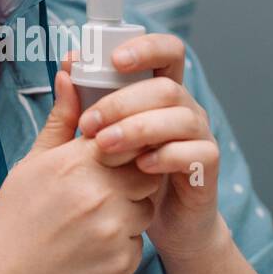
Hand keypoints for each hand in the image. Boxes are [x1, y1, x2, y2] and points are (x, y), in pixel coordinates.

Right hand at [0, 68, 162, 273]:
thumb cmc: (13, 221)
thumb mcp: (32, 164)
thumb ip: (62, 120)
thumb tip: (73, 72)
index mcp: (77, 162)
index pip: (130, 140)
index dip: (125, 149)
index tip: (110, 161)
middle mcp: (100, 194)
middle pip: (145, 174)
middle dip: (129, 182)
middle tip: (97, 197)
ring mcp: (113, 231)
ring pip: (145, 210)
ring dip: (127, 215)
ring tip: (88, 227)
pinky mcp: (122, 264)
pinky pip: (138, 245)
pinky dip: (120, 247)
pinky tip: (87, 253)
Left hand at [64, 34, 223, 261]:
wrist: (166, 225)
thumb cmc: (128, 178)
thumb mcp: (99, 141)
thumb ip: (80, 108)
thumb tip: (64, 71)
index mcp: (160, 93)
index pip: (167, 52)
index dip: (145, 48)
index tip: (113, 60)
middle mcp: (185, 108)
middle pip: (166, 87)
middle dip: (123, 102)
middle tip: (89, 124)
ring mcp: (200, 135)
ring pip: (181, 117)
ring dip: (139, 128)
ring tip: (105, 147)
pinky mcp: (208, 166)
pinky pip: (196, 152)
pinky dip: (166, 156)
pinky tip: (140, 168)